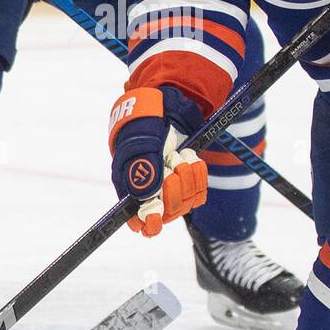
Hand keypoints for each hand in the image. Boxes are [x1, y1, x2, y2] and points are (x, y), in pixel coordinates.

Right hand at [109, 86, 208, 236]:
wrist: (167, 107)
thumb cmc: (146, 125)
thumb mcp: (142, 143)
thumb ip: (142, 171)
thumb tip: (143, 199)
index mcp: (130, 186)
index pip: (136, 218)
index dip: (146, 222)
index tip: (153, 221)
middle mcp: (149, 191)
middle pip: (167, 211)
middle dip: (174, 187)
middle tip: (172, 163)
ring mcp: (169, 187)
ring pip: (185, 202)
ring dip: (188, 177)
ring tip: (180, 155)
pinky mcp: (187, 181)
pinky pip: (199, 192)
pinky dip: (199, 175)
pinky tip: (191, 158)